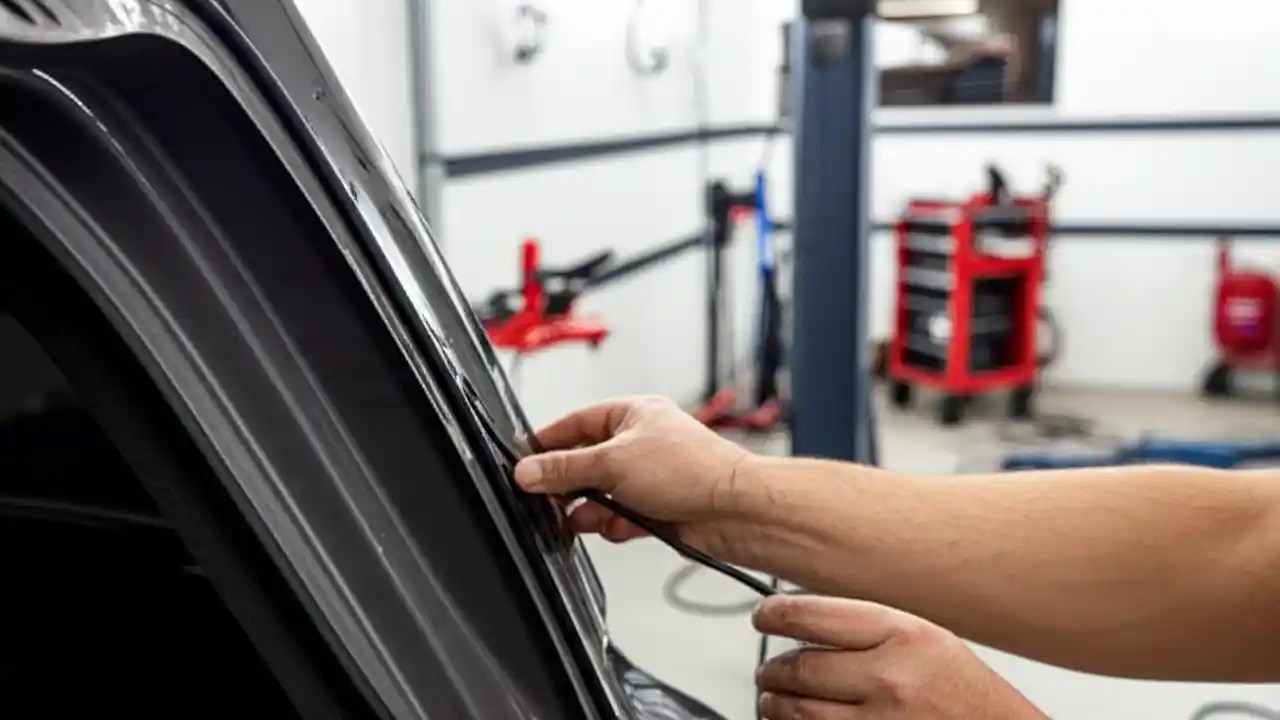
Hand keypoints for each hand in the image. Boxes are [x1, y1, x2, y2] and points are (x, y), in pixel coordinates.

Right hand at [514, 396, 753, 548]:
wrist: (732, 510)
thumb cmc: (691, 470)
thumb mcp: (612, 463)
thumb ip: (564, 469)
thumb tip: (528, 471)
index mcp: (632, 414)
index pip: (576, 423)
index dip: (548, 443)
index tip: (524, 462)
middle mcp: (640, 442)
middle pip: (585, 462)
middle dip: (570, 484)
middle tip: (548, 498)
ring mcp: (648, 477)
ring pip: (600, 493)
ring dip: (591, 509)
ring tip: (585, 518)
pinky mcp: (656, 508)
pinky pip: (619, 516)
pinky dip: (614, 524)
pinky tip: (618, 527)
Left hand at [754, 595, 1045, 719]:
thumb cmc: (963, 692)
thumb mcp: (924, 638)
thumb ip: (866, 629)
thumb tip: (800, 621)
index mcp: (902, 636)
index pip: (810, 615)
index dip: (773, 613)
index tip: (763, 615)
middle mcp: (889, 680)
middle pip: (796, 668)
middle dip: (771, 670)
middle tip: (767, 670)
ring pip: (794, 711)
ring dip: (772, 704)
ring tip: (773, 698)